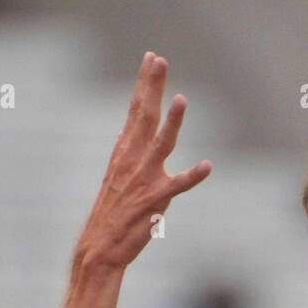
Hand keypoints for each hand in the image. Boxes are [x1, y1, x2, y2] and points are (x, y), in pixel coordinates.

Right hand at [76, 52, 212, 270]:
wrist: (100, 248)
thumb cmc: (112, 213)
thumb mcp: (117, 177)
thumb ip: (128, 154)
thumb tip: (131, 132)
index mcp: (124, 152)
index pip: (135, 110)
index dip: (144, 84)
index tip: (151, 59)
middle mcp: (132, 160)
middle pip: (144, 116)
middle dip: (152, 87)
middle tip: (159, 60)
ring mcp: (144, 179)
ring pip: (161, 144)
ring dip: (172, 123)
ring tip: (181, 100)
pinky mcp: (155, 200)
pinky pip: (177, 186)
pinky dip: (192, 176)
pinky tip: (207, 166)